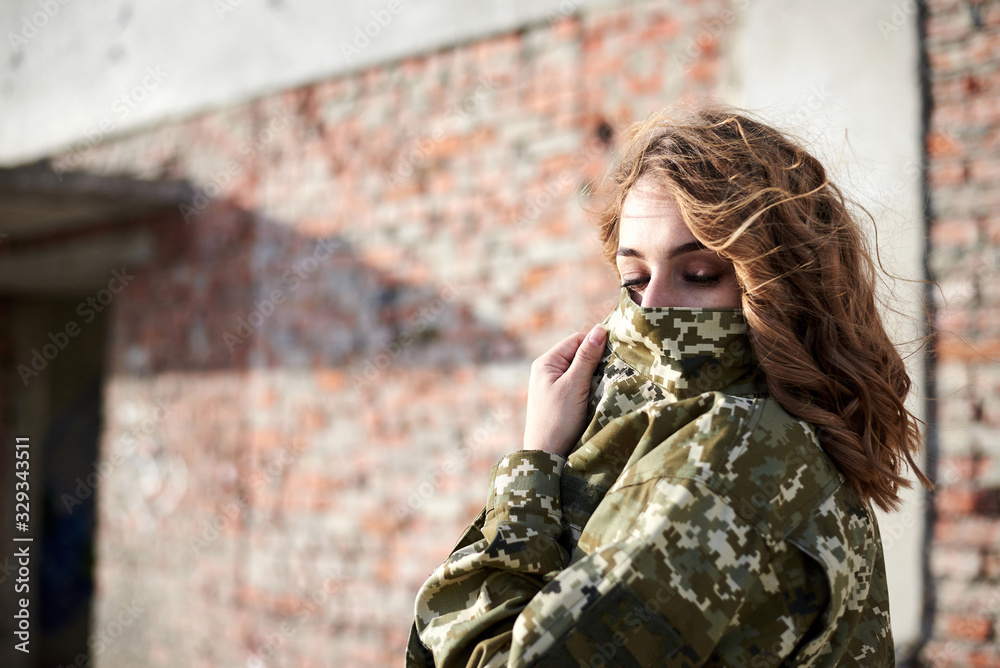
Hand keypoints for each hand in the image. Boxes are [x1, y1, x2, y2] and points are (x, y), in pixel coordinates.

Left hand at [523, 323, 607, 456]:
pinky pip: (581, 386)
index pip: (577, 340)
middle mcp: (548, 371)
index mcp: (546, 363)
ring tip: (611, 384)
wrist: (547, 456)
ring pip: (583, 372)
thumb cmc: (558, 419)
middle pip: (580, 355)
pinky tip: (603, 395)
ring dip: (597, 376)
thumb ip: (586, 357)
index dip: (596, 344)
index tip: (616, 354)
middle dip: (598, 361)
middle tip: (617, 370)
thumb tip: (600, 329)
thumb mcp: (574, 385)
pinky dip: (593, 388)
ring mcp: (554, 387)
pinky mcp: (562, 401)